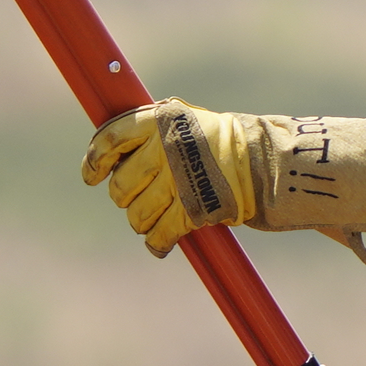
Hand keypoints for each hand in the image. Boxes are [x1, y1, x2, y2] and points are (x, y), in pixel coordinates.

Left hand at [82, 102, 365, 258]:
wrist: (276, 165)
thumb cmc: (234, 145)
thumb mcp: (193, 125)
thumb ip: (159, 135)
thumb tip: (118, 153)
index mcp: (165, 119)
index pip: (112, 138)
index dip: (95, 160)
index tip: (90, 175)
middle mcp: (167, 146)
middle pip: (122, 183)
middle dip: (126, 198)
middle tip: (138, 201)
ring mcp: (179, 179)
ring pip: (139, 212)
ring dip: (144, 223)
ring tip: (156, 222)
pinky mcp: (194, 209)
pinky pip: (161, 233)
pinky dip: (158, 243)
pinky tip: (162, 246)